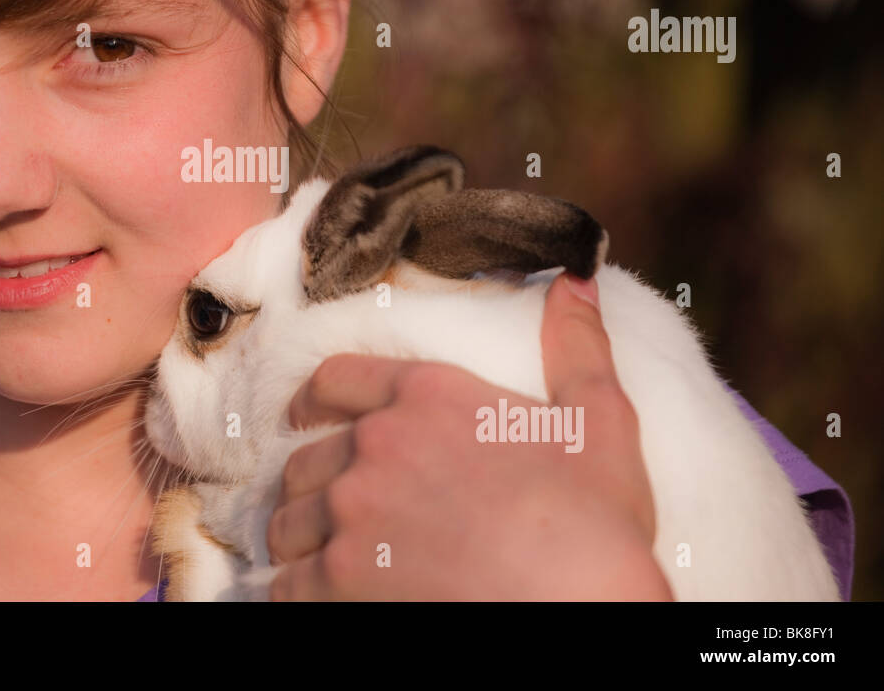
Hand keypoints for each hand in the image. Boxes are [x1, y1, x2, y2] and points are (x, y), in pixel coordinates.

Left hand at [266, 272, 672, 599]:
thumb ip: (576, 347)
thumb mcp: (597, 422)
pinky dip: (297, 590)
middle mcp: (376, 444)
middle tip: (332, 508)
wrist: (580, 602)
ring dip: (301, 538)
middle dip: (313, 483)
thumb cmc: (592, 524)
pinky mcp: (338, 577)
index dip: (311, 401)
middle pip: (305, 460)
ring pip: (288, 522)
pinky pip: (286, 582)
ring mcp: (351, 512)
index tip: (303, 418)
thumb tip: (574, 281)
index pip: (334, 380)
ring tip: (321, 556)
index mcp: (427, 396)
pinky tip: (321, 597)